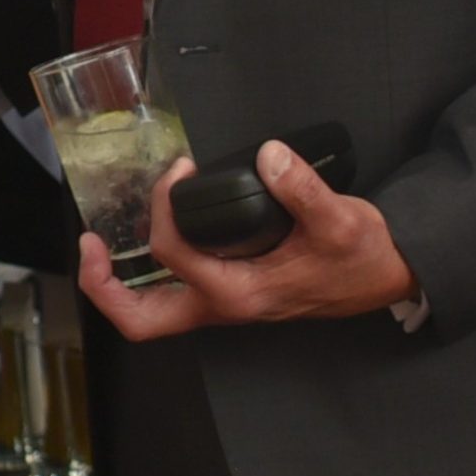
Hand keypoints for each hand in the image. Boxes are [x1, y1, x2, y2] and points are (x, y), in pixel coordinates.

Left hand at [78, 142, 420, 341]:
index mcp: (242, 293)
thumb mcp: (341, 220)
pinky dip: (146, 275)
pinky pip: (171, 295)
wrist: (387, 275)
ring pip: (151, 313)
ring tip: (99, 247)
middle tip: (89, 246)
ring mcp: (223, 304)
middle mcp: (224, 305)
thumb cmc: (362, 256)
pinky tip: (145, 239)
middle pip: (142, 319)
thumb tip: (270, 157)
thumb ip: (303, 189)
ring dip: (118, 285)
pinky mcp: (228, 293)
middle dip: (104, 287)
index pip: (172, 254)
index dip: (162, 207)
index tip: (180, 171)